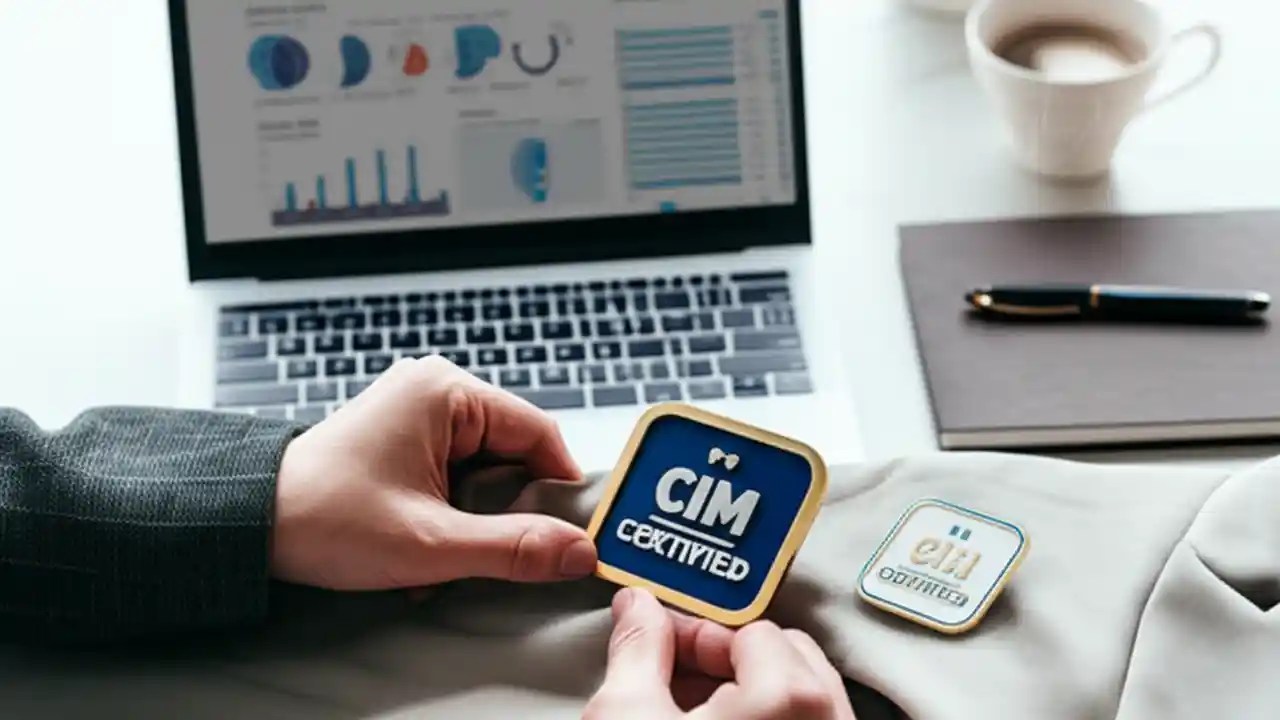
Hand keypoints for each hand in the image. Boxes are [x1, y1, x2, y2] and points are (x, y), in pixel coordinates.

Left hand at [270, 356, 597, 589]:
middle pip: (512, 453)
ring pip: (483, 470)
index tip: (571, 532)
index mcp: (446, 392)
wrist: (250, 521)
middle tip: (485, 551)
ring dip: (471, 520)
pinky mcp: (403, 436)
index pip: (539, 432)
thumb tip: (578, 551)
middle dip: (503, 511)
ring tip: (438, 552)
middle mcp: (434, 389)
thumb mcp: (431, 543)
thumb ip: (512, 548)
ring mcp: (417, 412)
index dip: (559, 486)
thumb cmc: (324, 516)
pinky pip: (453, 474)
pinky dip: (448, 514)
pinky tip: (422, 545)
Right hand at [586, 589, 855, 719]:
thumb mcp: (625, 714)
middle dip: (730, 663)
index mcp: (790, 697)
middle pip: (788, 659)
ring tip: (692, 713)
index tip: (660, 647)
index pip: (750, 631)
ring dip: (751, 696)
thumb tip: (637, 606)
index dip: (695, 636)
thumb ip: (636, 646)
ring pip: (806, 700)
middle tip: (675, 682)